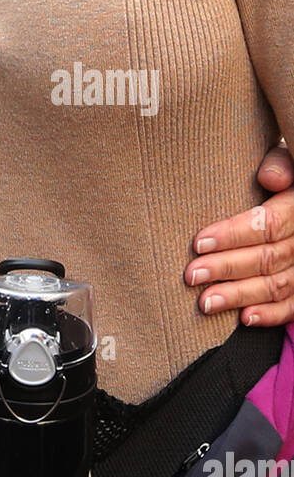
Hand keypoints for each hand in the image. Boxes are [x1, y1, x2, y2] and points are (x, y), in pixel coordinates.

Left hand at [185, 145, 293, 325]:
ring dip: (240, 296)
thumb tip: (269, 177)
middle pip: (267, 258)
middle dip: (226, 268)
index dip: (232, 235)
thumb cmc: (288, 174)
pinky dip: (271, 315)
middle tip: (191, 275)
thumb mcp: (288, 159)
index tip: (198, 242)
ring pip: (277, 285)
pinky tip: (244, 318)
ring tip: (206, 302)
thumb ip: (280, 163)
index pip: (267, 225)